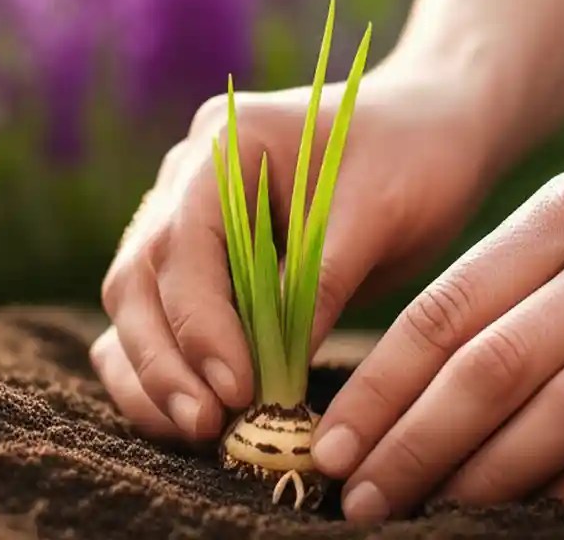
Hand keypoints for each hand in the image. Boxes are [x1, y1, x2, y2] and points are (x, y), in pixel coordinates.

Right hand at [91, 64, 493, 440]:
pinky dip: (166, 369)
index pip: (183, 240)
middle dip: (163, 359)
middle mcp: (186, 177)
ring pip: (134, 305)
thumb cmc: (413, 157)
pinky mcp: (199, 260)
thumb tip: (275, 375)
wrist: (429, 131)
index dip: (200, 321)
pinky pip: (157, 319)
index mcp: (226, 142)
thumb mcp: (381, 211)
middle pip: (138, 276)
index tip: (237, 387)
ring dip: (154, 374)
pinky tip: (192, 416)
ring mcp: (183, 217)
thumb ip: (323, 281)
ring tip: (199, 432)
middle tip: (206, 425)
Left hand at [315, 110, 563, 520]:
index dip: (380, 387)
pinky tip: (543, 506)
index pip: (445, 310)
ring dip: (488, 478)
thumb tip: (426, 362)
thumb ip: (516, 274)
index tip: (335, 440)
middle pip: (490, 370)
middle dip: (411, 446)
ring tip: (434, 511)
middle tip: (362, 498)